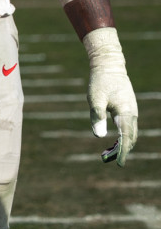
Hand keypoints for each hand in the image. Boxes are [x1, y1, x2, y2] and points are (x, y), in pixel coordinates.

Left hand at [84, 28, 138, 165]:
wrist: (109, 64)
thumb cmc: (100, 81)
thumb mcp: (95, 98)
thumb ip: (97, 116)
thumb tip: (99, 136)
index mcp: (126, 112)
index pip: (126, 138)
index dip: (122, 152)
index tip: (118, 164)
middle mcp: (132, 114)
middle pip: (130, 138)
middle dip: (121, 151)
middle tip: (106, 160)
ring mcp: (132, 112)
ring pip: (130, 134)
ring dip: (121, 146)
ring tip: (106, 155)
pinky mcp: (128, 110)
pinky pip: (128, 128)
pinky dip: (122, 138)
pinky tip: (111, 142)